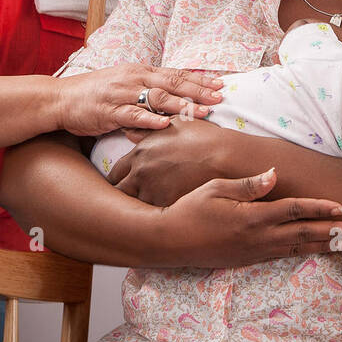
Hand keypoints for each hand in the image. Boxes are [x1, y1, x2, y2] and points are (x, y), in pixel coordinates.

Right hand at [54, 64, 222, 137]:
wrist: (60, 98)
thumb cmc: (95, 93)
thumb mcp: (125, 83)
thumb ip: (148, 87)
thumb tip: (175, 93)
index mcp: (140, 72)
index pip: (175, 73)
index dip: (199, 79)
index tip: (221, 84)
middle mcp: (134, 79)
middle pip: (172, 84)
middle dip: (198, 91)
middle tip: (220, 98)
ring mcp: (122, 94)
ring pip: (156, 98)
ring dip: (181, 105)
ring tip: (202, 112)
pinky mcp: (109, 111)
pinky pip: (132, 115)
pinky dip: (150, 120)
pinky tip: (165, 124)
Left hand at [112, 116, 231, 206]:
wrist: (226, 157)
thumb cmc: (205, 138)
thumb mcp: (176, 125)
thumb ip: (148, 131)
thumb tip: (129, 131)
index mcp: (140, 154)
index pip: (115, 174)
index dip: (120, 180)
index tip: (127, 184)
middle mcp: (141, 174)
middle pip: (118, 193)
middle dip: (124, 196)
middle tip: (132, 201)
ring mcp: (153, 192)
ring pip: (135, 207)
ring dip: (141, 207)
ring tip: (150, 209)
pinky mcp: (168, 207)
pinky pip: (155, 216)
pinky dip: (158, 215)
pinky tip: (168, 213)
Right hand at [157, 167, 341, 266]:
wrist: (169, 241)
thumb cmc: (190, 209)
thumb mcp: (216, 189)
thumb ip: (248, 184)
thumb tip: (275, 174)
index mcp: (252, 218)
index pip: (294, 211)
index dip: (319, 209)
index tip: (341, 208)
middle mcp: (258, 238)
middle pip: (303, 234)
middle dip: (333, 233)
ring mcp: (254, 252)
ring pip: (296, 248)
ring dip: (323, 245)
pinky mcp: (249, 260)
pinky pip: (283, 255)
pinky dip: (303, 251)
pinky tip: (314, 249)